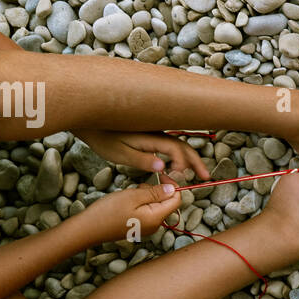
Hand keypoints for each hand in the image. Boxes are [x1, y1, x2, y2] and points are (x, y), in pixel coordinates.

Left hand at [78, 130, 209, 179]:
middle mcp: (157, 133)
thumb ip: (142, 160)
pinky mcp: (150, 135)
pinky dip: (178, 157)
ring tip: (195, 174)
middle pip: (183, 146)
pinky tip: (175, 167)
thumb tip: (163, 167)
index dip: (182, 164)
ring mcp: (155, 133)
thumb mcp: (119, 153)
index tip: (178, 178)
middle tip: (206, 177)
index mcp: (151, 137)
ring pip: (178, 146)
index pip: (176, 150)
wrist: (91, 120)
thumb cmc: (103, 137)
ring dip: (189, 160)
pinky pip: (169, 145)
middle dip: (196, 162)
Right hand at [85, 180, 180, 243]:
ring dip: (149, 195)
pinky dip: (142, 202)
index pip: (177, 200)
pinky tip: (129, 200)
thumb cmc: (108, 212)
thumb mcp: (133, 196)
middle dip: (158, 190)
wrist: (88, 229)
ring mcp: (147, 228)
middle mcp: (155, 225)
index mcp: (156, 218)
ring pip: (157, 206)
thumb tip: (173, 189)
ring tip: (133, 192)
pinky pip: (148, 211)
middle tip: (141, 185)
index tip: (160, 175)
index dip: (172, 185)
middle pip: (167, 203)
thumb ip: (155, 192)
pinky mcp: (139, 227)